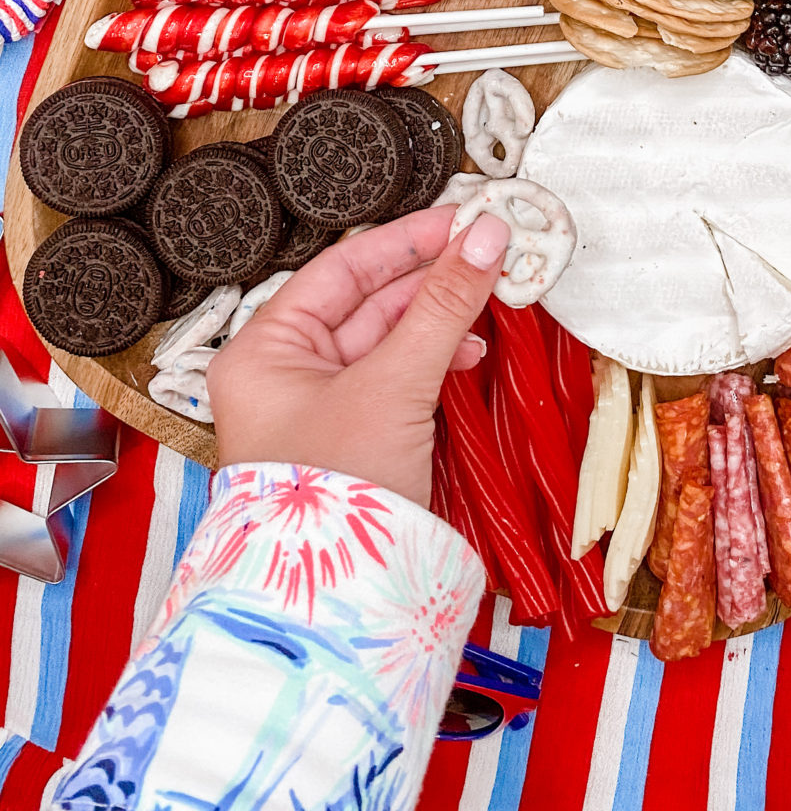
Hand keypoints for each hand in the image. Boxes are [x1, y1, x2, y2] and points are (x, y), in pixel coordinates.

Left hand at [209, 208, 509, 506]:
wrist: (336, 606)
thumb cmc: (334, 496)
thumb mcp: (395, 385)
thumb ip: (445, 304)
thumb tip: (486, 235)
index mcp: (264, 351)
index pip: (342, 268)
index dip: (407, 240)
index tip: (463, 219)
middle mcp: (284, 374)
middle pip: (367, 301)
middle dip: (432, 278)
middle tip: (490, 252)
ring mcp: (318, 408)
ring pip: (387, 339)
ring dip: (440, 317)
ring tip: (489, 300)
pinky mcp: (352, 437)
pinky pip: (396, 376)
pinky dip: (434, 357)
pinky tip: (468, 350)